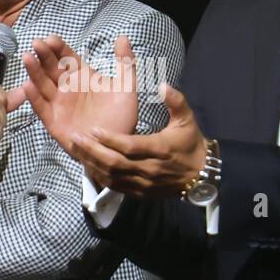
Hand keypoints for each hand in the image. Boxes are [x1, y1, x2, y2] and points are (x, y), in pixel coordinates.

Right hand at [22, 34, 139, 156]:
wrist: (117, 147)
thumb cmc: (122, 117)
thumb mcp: (126, 87)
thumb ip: (125, 62)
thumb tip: (123, 36)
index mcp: (82, 77)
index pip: (66, 56)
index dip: (58, 47)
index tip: (51, 39)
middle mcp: (67, 88)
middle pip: (51, 67)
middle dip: (43, 55)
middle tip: (36, 43)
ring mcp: (59, 104)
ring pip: (43, 85)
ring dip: (34, 72)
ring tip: (27, 58)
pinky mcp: (53, 122)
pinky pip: (41, 108)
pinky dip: (34, 98)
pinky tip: (28, 86)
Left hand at [69, 84, 207, 196]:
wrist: (202, 175)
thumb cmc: (191, 144)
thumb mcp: (188, 119)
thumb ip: (176, 101)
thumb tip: (162, 85)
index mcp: (161, 149)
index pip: (131, 146)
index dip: (110, 139)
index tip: (93, 129)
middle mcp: (150, 169)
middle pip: (116, 163)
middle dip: (93, 151)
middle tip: (76, 138)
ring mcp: (145, 183)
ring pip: (113, 177)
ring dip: (92, 164)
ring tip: (77, 150)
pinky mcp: (141, 193)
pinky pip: (116, 187)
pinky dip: (100, 177)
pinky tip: (88, 165)